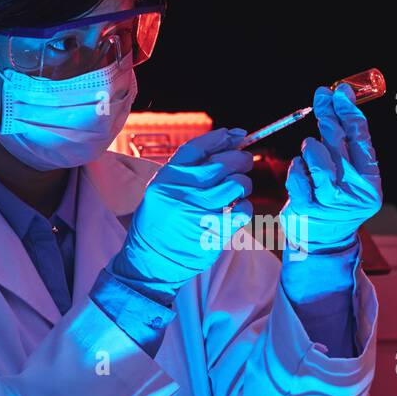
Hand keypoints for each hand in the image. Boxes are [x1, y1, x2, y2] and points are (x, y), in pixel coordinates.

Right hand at [111, 128, 253, 294]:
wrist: (151, 261)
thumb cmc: (162, 220)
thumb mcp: (164, 189)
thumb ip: (190, 168)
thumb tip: (230, 140)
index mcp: (168, 178)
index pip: (198, 148)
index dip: (221, 138)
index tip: (238, 134)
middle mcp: (182, 192)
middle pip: (223, 164)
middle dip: (240, 159)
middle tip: (244, 163)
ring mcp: (198, 213)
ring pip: (237, 185)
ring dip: (243, 184)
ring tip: (238, 190)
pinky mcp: (213, 232)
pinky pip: (243, 210)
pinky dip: (245, 207)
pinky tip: (237, 209)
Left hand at [281, 84, 381, 254]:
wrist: (322, 244)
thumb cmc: (336, 202)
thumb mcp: (350, 177)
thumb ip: (348, 145)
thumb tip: (339, 100)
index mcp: (369, 182)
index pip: (360, 137)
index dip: (350, 110)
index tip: (340, 91)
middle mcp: (353, 192)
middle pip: (338, 142)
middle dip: (328, 115)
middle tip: (321, 96)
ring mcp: (329, 202)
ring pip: (316, 156)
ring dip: (310, 147)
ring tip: (311, 150)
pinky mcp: (306, 208)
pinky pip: (296, 174)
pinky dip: (296, 168)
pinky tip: (300, 170)